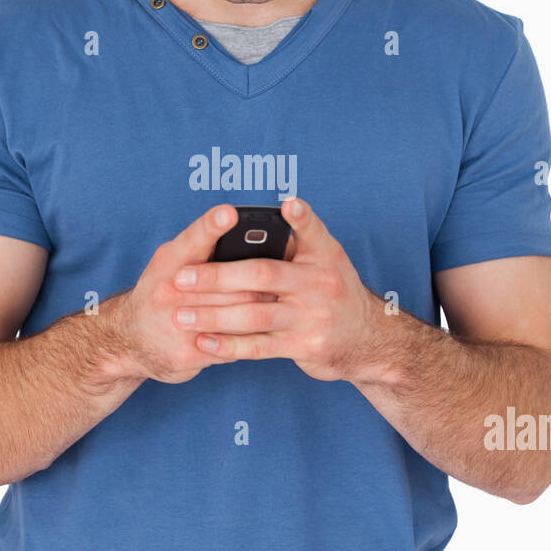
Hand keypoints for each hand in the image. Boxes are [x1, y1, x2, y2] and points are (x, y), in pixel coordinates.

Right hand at [108, 204, 278, 383]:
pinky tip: (264, 332)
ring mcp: (178, 324)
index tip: (229, 213)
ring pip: (237, 313)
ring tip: (280, 301)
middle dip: (260, 280)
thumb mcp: (172, 261)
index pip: (194, 239)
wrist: (127, 340)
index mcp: (170, 261)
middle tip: (283, 275)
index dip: (212, 226)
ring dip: (263, 308)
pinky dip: (251, 337)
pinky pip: (232, 344)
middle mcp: (170, 291)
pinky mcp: (188, 353)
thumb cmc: (160, 290)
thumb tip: (248, 232)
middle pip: (230, 281)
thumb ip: (203, 247)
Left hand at [169, 197, 385, 381]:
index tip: (287, 204)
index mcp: (325, 256)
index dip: (301, 218)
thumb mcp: (329, 261)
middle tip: (181, 277)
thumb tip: (272, 214)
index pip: (313, 231)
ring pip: (255, 314)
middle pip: (262, 275)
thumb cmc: (336, 293)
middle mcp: (321, 284)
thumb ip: (301, 241)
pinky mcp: (306, 346)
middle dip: (217, 276)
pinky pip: (260, 346)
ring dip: (214, 315)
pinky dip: (229, 345)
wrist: (370, 341)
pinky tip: (204, 341)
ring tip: (181, 313)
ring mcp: (313, 316)